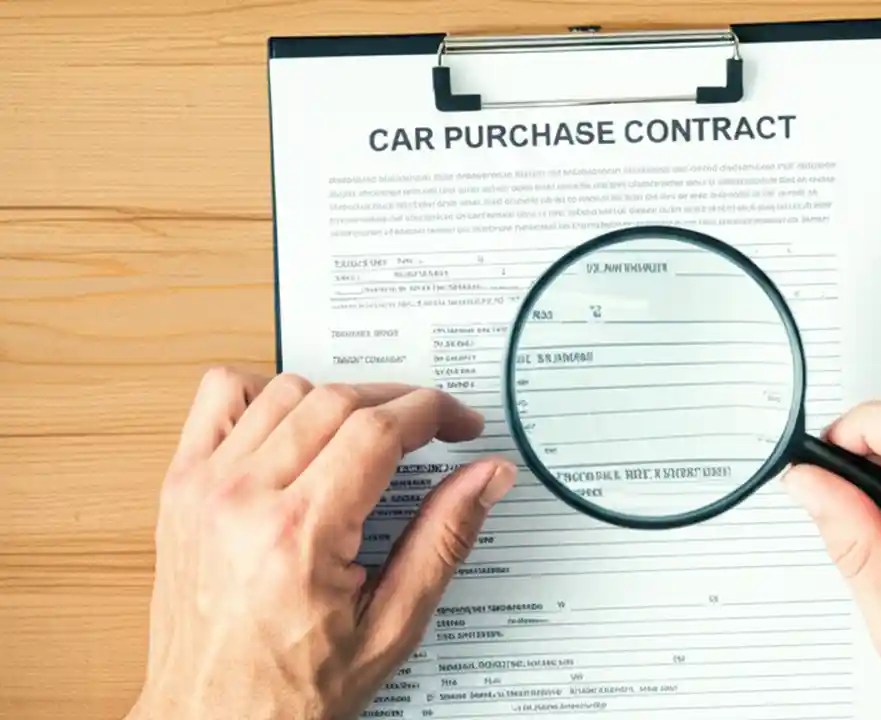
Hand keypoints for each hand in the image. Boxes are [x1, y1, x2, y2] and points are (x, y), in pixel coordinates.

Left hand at [126, 368, 515, 719]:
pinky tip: (293, 426)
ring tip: (367, 435)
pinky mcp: (179, 486)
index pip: (380, 428)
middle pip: (338, 399)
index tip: (460, 423)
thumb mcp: (391, 626)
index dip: (434, 412)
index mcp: (300, 535)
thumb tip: (487, 476)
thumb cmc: (291, 690)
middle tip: (430, 430)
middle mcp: (244, 500)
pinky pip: (219, 395)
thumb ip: (444, 539)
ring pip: (286, 389)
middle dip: (398, 403)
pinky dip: (263, 393)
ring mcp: (204, 487)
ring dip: (338, 399)